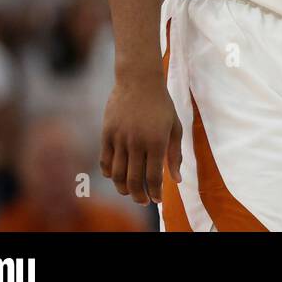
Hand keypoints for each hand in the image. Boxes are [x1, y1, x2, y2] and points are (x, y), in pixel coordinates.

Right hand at [99, 73, 181, 204]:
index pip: (154, 177)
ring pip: (117, 174)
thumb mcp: (175, 127)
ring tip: (130, 192)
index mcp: (157, 142)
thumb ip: (175, 154)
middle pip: (134, 180)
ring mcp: (120, 139)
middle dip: (139, 196)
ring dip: (123, 188)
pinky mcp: (106, 134)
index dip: (155, 192)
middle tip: (144, 201)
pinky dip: (109, 174)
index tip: (157, 200)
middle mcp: (137, 143)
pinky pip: (105, 161)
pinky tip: (116, 177)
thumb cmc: (161, 104)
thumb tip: (176, 180)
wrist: (139, 80)